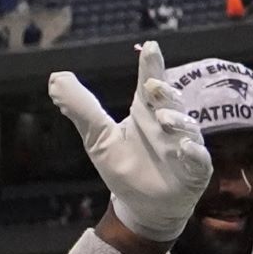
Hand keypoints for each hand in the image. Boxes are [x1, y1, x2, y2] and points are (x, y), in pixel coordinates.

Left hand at [49, 41, 211, 242]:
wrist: (143, 206)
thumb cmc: (124, 166)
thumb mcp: (98, 137)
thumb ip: (80, 109)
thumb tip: (54, 79)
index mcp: (146, 112)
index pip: (149, 84)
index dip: (150, 66)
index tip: (149, 47)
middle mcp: (169, 124)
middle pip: (171, 101)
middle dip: (164, 92)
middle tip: (151, 84)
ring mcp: (184, 145)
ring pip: (187, 127)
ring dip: (178, 120)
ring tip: (163, 117)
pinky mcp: (195, 169)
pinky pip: (198, 158)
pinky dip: (193, 152)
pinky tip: (184, 147)